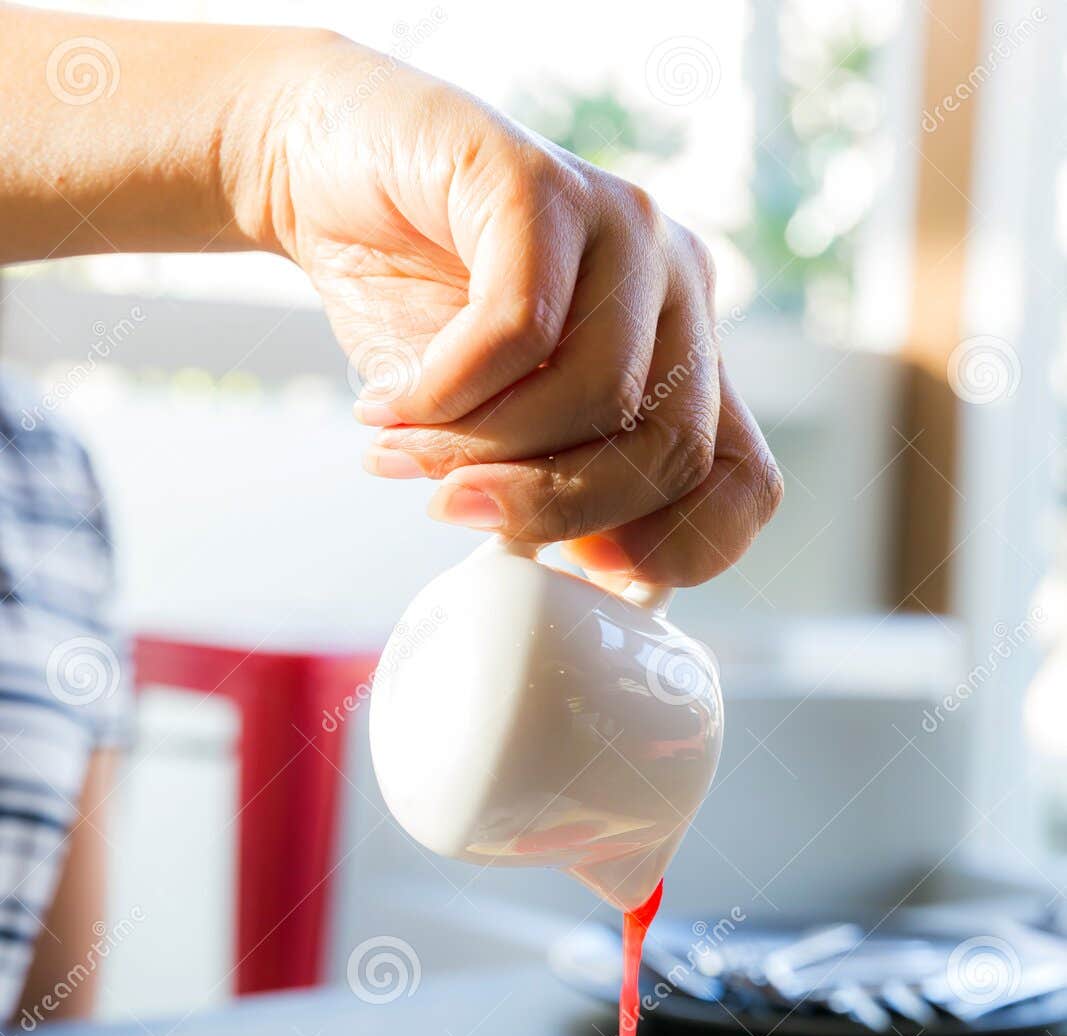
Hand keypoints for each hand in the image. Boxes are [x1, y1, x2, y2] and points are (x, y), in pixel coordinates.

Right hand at [255, 41, 782, 590]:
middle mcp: (676, 288)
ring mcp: (624, 228)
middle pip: (670, 453)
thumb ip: (555, 486)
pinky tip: (388, 402)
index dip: (677, 550)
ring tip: (399, 448)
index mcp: (680, 358)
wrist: (316, 167)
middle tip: (452, 510)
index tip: (578, 569)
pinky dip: (442, 392)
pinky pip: (518, 330)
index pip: (746, 482)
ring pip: (596, 397)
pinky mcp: (545, 182)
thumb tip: (584, 580)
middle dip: (552, 510)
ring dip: (476, 450)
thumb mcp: (497, 430)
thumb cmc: (413, 314)